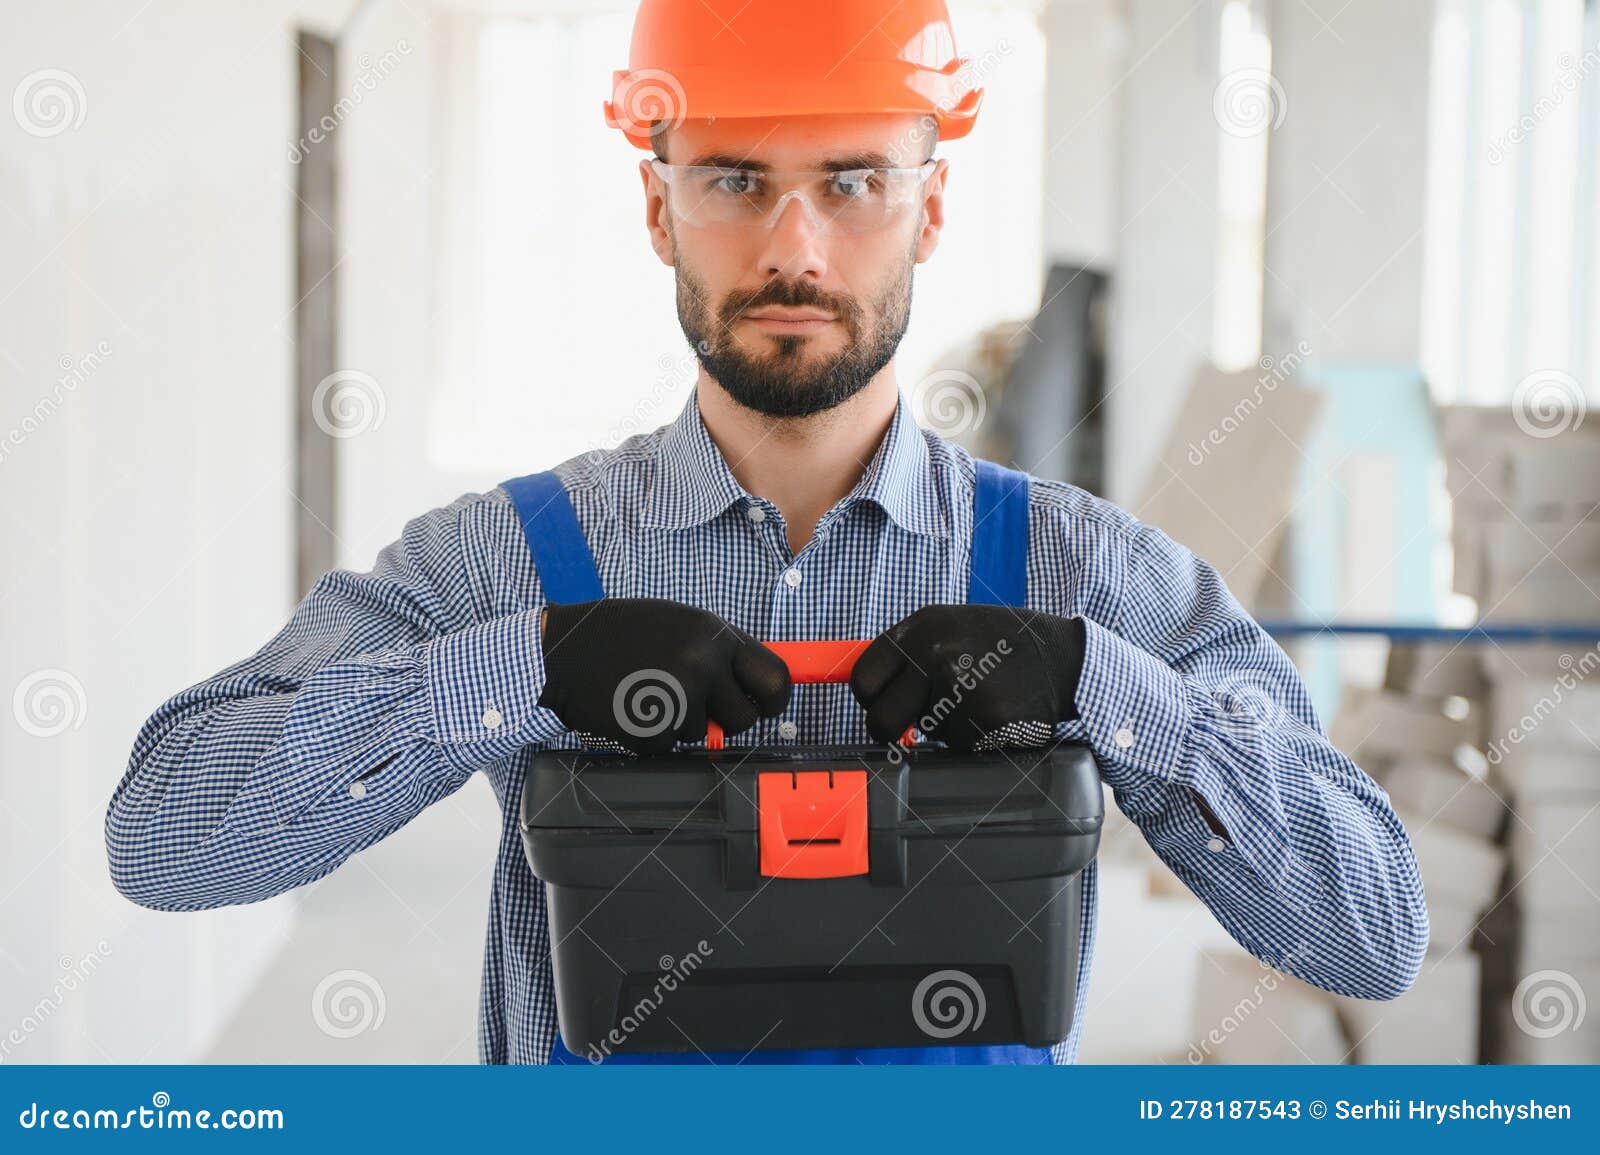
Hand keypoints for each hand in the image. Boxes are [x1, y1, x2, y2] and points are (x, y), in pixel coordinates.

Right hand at [537, 599, 790, 754]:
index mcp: (715, 636)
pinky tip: (629, 707)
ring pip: (702, 735)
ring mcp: (678, 697)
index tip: (761, 708)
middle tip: (691, 705)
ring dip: (679, 724)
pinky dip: (650, 736)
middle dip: (723, 721)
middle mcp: (703, 664)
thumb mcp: (682, 625)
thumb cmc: (624, 635)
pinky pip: (668, 746)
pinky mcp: (652, 727)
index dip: (772, 701)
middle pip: (744, 719)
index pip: (776, 679)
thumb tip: (760, 690)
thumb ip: (721, 654)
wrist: (564, 650)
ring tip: (648, 693)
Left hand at [850, 605, 1084, 748]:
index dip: (870, 700)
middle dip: (893, 731)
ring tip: (976, 700)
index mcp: (920, 629)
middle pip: (880, 721)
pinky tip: (993, 713)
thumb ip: (906, 656)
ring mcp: (960, 690)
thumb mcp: (947, 627)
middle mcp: (935, 656)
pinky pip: (957, 746)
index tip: (880, 704)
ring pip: (924, 735)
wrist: (1061, 657)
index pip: (863, 679)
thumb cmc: (1001, 642)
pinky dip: (971, 738)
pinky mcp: (985, 721)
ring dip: (944, 728)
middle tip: (910, 728)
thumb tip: (865, 692)